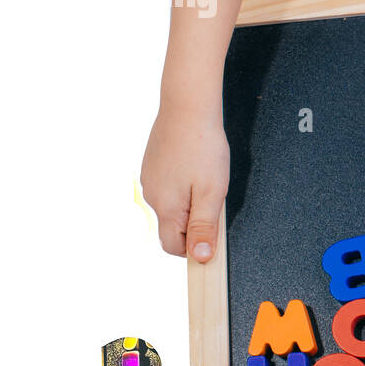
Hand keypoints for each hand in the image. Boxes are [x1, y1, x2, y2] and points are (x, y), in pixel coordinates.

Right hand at [140, 100, 229, 261]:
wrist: (187, 107)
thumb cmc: (203, 148)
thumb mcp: (211, 192)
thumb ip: (204, 227)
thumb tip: (200, 258)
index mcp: (164, 207)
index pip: (173, 246)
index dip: (194, 248)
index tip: (213, 237)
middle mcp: (151, 196)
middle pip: (172, 226)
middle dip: (194, 222)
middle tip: (215, 199)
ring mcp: (149, 179)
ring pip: (171, 205)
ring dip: (190, 202)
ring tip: (207, 178)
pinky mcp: (152, 165)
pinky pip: (168, 186)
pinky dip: (183, 185)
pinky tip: (196, 166)